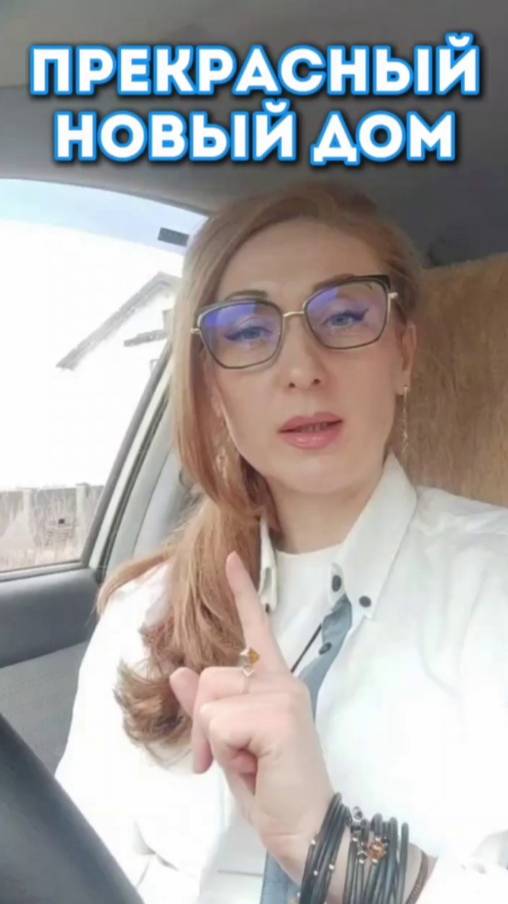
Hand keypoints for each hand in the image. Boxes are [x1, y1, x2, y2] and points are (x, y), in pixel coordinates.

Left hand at [169, 551, 333, 866]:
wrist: (305, 830)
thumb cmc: (271, 790)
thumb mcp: (228, 746)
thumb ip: (206, 709)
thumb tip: (179, 671)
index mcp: (275, 684)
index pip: (256, 630)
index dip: (242, 593)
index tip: (230, 557)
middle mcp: (281, 681)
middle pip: (210, 677)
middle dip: (204, 724)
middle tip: (230, 758)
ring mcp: (282, 694)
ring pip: (210, 701)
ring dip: (214, 741)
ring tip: (246, 763)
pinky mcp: (278, 714)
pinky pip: (217, 722)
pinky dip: (222, 751)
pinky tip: (253, 766)